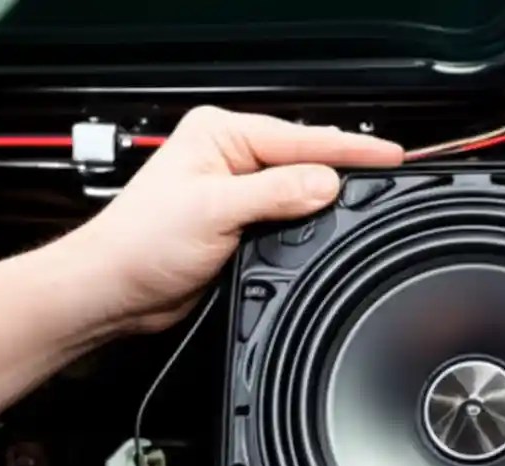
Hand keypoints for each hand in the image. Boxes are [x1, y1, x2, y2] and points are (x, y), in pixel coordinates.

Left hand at [57, 107, 403, 333]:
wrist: (114, 291)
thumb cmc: (138, 243)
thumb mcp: (214, 210)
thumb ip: (276, 193)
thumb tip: (326, 183)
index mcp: (218, 134)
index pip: (299, 137)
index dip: (348, 148)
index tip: (389, 154)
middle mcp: (228, 157)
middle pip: (304, 160)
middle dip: (344, 171)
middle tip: (390, 177)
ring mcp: (235, 192)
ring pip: (300, 191)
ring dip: (328, 201)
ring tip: (370, 201)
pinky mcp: (240, 225)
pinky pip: (289, 219)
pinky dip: (311, 226)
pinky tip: (331, 228)